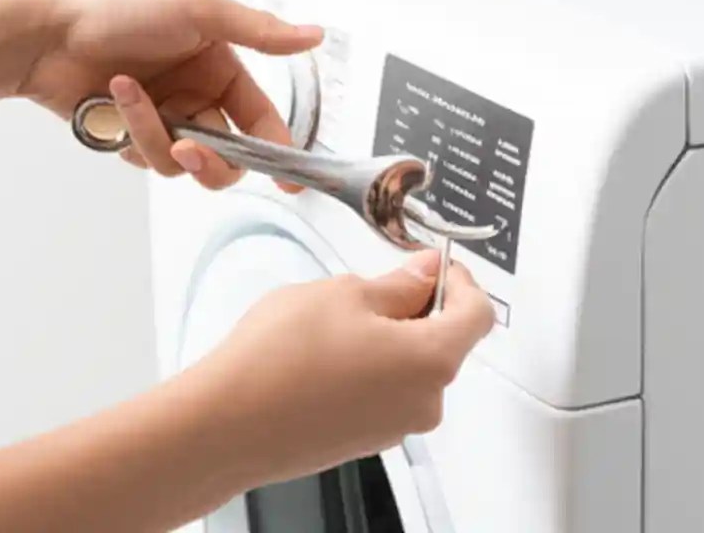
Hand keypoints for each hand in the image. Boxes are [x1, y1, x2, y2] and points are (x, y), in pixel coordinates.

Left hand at [21, 0, 322, 189]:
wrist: (48, 30)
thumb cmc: (119, 6)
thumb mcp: (200, 9)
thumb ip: (260, 31)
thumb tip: (313, 35)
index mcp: (221, 68)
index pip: (262, 120)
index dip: (278, 150)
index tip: (288, 178)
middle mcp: (198, 96)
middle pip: (229, 156)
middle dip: (213, 160)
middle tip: (191, 148)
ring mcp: (165, 118)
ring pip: (184, 163)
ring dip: (157, 136)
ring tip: (130, 96)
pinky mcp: (131, 136)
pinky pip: (147, 159)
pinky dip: (131, 133)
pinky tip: (112, 99)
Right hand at [195, 250, 494, 487]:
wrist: (226, 426)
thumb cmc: (278, 363)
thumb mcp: (343, 294)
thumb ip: (398, 283)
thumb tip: (424, 274)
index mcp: (432, 360)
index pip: (477, 313)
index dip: (461, 280)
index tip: (438, 264)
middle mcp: (423, 402)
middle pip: (446, 341)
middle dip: (419, 306)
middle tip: (378, 283)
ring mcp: (395, 426)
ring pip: (411, 367)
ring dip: (389, 337)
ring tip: (336, 321)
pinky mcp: (366, 440)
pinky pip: (384, 392)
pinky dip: (369, 367)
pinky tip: (324, 354)